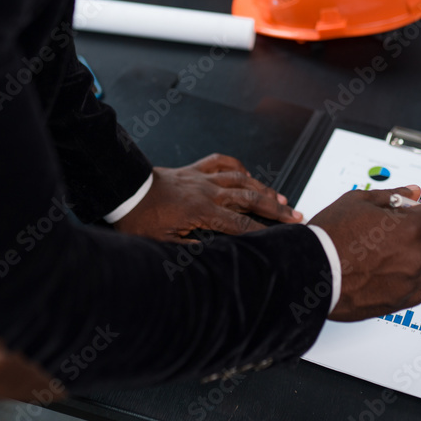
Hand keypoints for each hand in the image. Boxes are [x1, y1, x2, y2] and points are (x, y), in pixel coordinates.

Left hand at [113, 153, 301, 241]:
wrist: (124, 191)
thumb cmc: (138, 220)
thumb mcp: (162, 245)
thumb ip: (190, 251)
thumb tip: (215, 258)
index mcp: (202, 211)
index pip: (241, 223)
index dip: (265, 231)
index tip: (285, 237)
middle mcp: (207, 191)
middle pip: (250, 198)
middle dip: (276, 208)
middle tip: (296, 215)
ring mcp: (202, 177)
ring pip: (241, 179)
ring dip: (263, 188)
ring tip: (282, 197)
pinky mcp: (193, 169)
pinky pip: (221, 162)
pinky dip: (237, 166)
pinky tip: (247, 174)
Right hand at [309, 185, 420, 321]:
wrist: (311, 271)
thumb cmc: (330, 236)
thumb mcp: (358, 202)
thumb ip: (392, 195)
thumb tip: (412, 193)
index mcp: (409, 228)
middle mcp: (415, 255)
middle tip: (417, 224)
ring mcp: (409, 280)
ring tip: (407, 248)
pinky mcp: (399, 301)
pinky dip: (416, 279)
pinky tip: (401, 271)